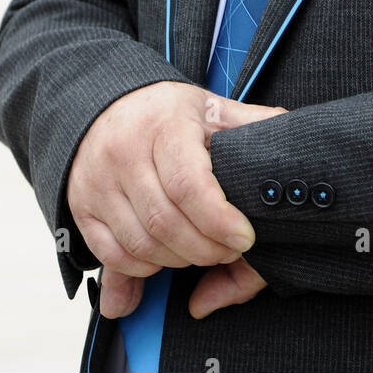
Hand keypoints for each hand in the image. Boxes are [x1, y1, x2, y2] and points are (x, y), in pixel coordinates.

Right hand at [66, 81, 284, 317]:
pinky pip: (113, 256)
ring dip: (178, 261)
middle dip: (205, 249)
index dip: (219, 220)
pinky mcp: (81, 206)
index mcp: (163, 125)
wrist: (104, 103)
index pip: (188, 184)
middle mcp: (124, 153)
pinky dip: (144, 268)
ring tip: (203, 251)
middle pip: (165, 223)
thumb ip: (254, 124)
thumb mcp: (212, 108)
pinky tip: (166, 256)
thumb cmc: (167, 113)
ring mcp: (97, 182)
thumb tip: (291, 137)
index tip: (245, 237)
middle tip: (229, 250)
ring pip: (140, 245)